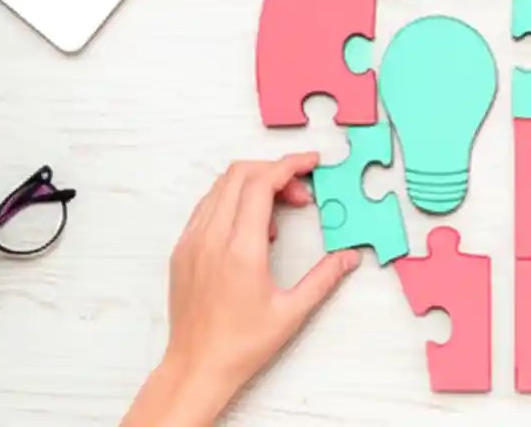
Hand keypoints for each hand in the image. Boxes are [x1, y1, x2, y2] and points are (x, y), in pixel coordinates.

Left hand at [122, 155, 359, 426]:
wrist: (196, 366)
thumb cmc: (241, 345)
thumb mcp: (292, 312)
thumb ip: (324, 278)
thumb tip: (349, 257)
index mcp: (240, 250)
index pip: (261, 184)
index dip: (289, 166)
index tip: (311, 163)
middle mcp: (211, 238)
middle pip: (239, 175)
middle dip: (275, 172)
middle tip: (301, 194)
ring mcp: (191, 241)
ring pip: (220, 187)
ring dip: (253, 186)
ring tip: (279, 214)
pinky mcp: (182, 249)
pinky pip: (207, 207)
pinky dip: (233, 202)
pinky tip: (252, 229)